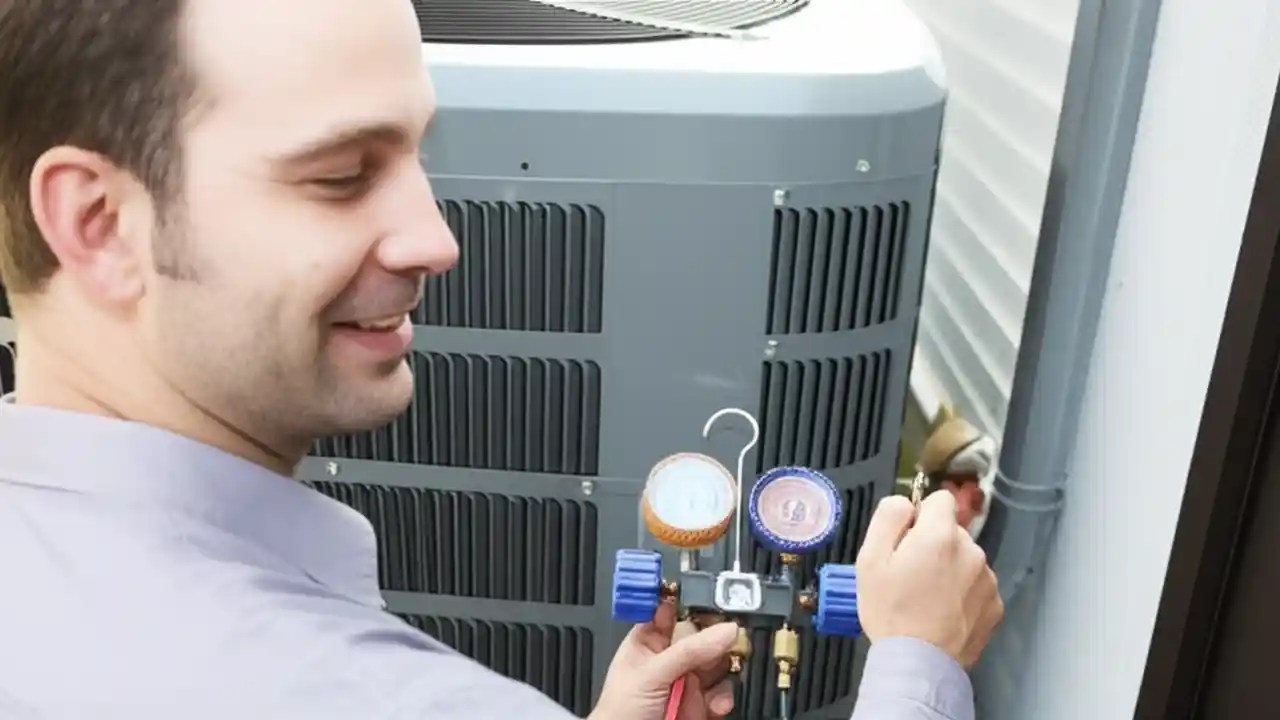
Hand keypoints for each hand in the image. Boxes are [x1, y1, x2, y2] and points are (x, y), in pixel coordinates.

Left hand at [589, 601, 738, 719]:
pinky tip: (716, 703)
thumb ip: (688, 651)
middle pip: (703, 635)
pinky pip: (723, 693)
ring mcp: (686, 684)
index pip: (672, 611)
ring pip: (717, 663)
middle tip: (728, 637)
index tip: (714, 596)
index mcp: (647, 642)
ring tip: (718, 674)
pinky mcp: (700, 706)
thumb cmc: (617, 716)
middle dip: (717, 638)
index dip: (691, 602)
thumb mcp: (651, 674)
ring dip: (723, 668)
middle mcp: (670, 660)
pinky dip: (724, 697)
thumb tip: (724, 630)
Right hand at [854, 491, 1003, 667]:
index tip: (909, 537)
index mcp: (940, 535)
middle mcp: (971, 551)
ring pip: (966, 559)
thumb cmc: (890, 611)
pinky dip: (963, 594)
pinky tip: (944, 612)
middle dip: (934, 544)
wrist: (919, 663)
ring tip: (927, 597)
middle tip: (911, 574)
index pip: (941, 498)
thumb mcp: (870, 559)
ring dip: (950, 569)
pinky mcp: (995, 605)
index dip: (921, 514)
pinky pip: (977, 586)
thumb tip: (905, 502)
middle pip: (952, 531)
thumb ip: (888, 517)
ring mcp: (987, 579)